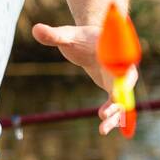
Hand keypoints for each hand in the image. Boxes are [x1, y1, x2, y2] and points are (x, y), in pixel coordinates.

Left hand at [31, 21, 138, 135]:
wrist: (92, 41)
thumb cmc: (82, 38)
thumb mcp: (67, 36)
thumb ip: (54, 34)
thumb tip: (35, 28)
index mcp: (115, 52)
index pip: (123, 64)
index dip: (122, 76)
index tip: (118, 88)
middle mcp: (122, 67)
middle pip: (125, 86)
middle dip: (118, 101)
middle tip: (104, 113)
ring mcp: (119, 80)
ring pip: (121, 100)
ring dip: (115, 116)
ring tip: (102, 130)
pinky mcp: (113, 89)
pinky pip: (115, 104)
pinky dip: (111, 116)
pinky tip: (102, 129)